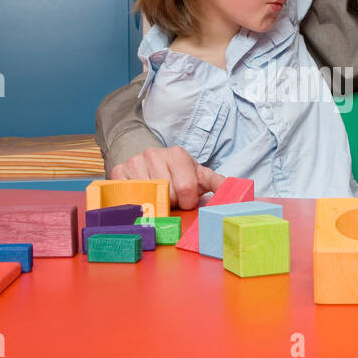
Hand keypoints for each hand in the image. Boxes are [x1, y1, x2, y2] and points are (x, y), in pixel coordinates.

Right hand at [110, 146, 225, 209]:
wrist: (152, 163)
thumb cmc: (179, 174)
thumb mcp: (201, 177)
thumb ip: (219, 184)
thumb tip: (239, 191)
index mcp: (177, 154)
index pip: (185, 189)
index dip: (188, 201)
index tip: (186, 199)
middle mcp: (154, 154)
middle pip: (166, 195)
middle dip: (171, 203)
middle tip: (170, 197)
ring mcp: (134, 161)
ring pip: (146, 197)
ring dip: (153, 203)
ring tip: (157, 196)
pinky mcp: (118, 172)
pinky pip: (126, 195)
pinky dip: (135, 201)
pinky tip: (142, 196)